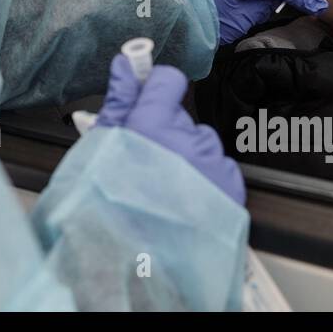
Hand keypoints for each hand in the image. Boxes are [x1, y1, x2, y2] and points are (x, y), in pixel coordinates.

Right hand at [95, 55, 244, 202]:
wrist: (137, 264)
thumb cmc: (110, 208)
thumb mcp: (101, 150)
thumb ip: (119, 103)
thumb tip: (124, 67)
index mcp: (153, 124)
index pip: (167, 81)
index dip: (157, 89)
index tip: (149, 99)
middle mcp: (188, 139)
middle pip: (182, 119)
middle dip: (167, 134)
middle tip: (146, 165)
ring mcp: (212, 165)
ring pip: (202, 146)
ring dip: (188, 160)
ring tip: (164, 191)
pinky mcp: (230, 188)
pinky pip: (220, 170)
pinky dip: (206, 182)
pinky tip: (185, 202)